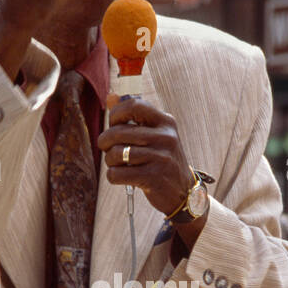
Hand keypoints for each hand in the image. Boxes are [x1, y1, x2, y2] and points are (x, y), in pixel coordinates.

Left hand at [97, 95, 199, 219]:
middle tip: (107, 149)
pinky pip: (117, 174)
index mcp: (166, 121)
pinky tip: (120, 176)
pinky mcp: (153, 177)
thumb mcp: (155, 134)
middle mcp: (165, 137)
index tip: (113, 125)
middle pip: (118, 132)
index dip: (116, 114)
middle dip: (105, 142)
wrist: (182, 191)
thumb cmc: (162, 159)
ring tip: (117, 164)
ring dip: (110, 161)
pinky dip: (113, 176)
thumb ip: (133, 116)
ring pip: (116, 153)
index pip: (133, 105)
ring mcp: (160, 157)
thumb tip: (111, 96)